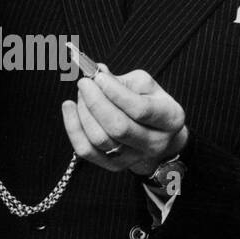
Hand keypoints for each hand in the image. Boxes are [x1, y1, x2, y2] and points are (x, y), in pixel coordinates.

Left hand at [61, 65, 188, 176]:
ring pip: (100, 139)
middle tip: (84, 83)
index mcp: (170, 118)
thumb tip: (97, 73)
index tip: (98, 77)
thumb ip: (122, 80)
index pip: (141, 109)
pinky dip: (73, 127)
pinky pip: (86, 150)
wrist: (155, 134)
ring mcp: (134, 158)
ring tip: (81, 94)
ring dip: (83, 112)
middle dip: (95, 102)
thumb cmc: (149, 102)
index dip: (116, 92)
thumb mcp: (145, 85)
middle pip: (118, 127)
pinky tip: (69, 107)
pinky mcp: (113, 165)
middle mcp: (155, 142)